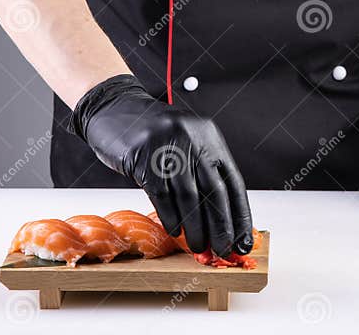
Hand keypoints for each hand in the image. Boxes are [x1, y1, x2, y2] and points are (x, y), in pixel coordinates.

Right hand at [68, 75, 253, 256]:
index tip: (243, 239)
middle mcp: (192, 139)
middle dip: (221, 226)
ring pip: (189, 197)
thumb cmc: (153, 133)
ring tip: (200, 248)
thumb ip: (202, 171)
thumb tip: (220, 218)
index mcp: (209, 137)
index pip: (233, 182)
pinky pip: (161, 195)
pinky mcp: (143, 157)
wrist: (114, 108)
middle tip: (224, 250)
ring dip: (197, 228)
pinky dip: (171, 217)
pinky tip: (176, 232)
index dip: (239, 215)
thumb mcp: (186, 142)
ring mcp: (168, 147)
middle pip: (214, 191)